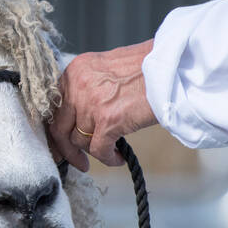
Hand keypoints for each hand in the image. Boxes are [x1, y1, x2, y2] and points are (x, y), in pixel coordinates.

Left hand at [49, 40, 158, 169]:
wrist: (172, 67)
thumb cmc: (147, 66)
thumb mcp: (106, 68)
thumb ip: (88, 86)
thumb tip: (80, 115)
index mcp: (75, 70)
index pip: (55, 106)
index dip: (58, 129)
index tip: (62, 143)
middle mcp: (77, 85)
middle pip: (59, 127)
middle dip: (66, 149)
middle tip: (77, 161)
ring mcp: (90, 103)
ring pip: (80, 141)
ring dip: (93, 152)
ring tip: (110, 153)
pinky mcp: (108, 120)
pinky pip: (98, 150)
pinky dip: (107, 158)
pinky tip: (117, 157)